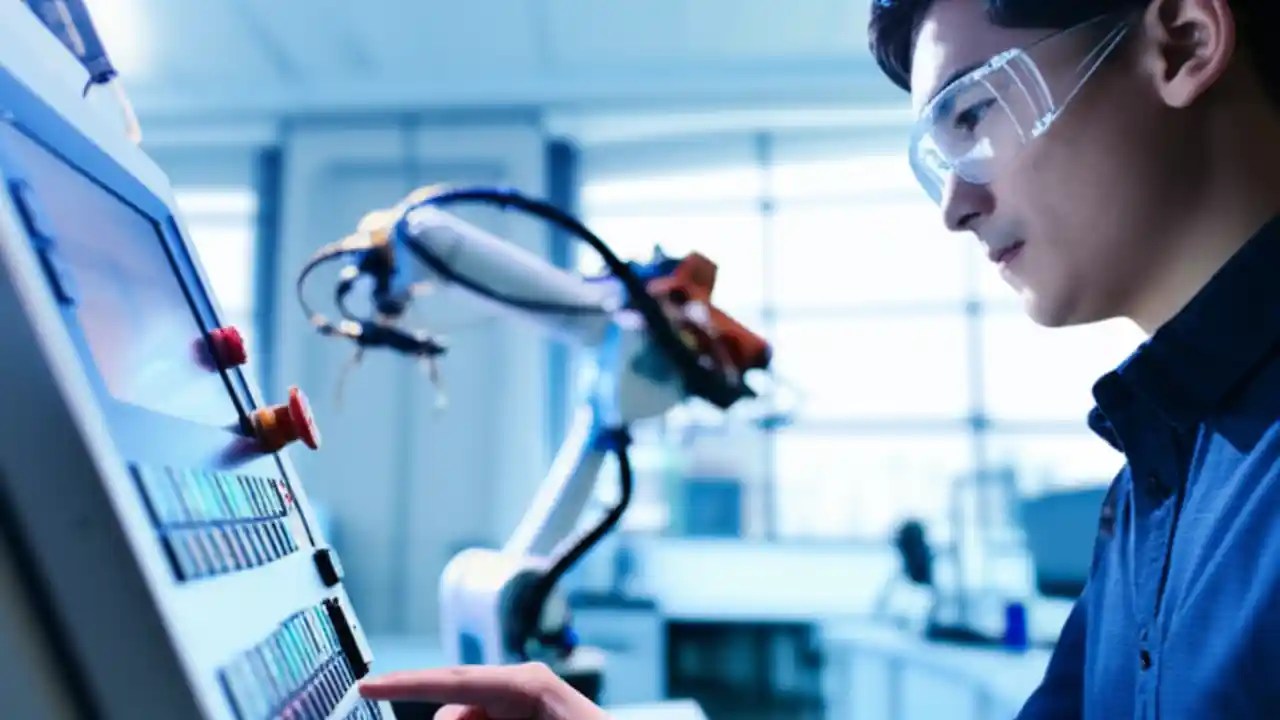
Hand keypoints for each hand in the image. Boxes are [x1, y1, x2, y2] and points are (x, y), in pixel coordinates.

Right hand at [358, 662, 609, 719]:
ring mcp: (521, 701)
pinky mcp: (521, 714)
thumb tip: (447, 716)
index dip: (405, 684)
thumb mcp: (526, 716)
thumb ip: (476, 718)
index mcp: (526, 684)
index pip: (451, 680)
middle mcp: (522, 686)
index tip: (366, 686)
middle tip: (457, 719)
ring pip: (464, 719)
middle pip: (454, 711)